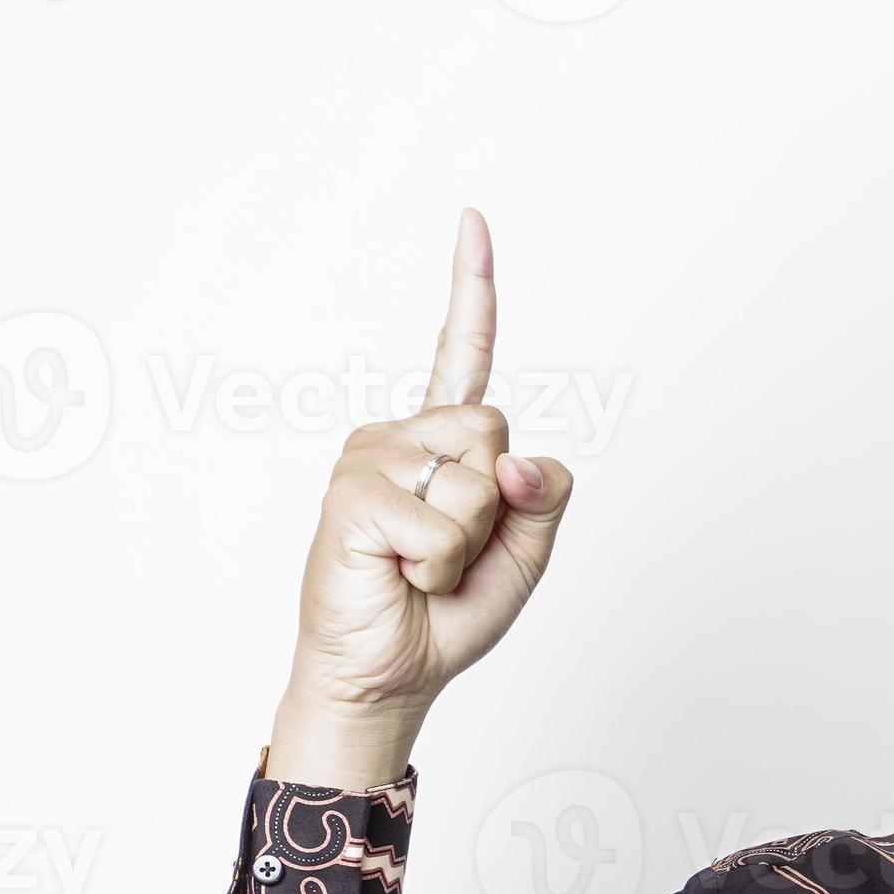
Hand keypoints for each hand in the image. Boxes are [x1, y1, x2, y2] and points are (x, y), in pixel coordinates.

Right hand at [266, 209, 574, 786]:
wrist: (388, 674)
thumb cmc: (445, 613)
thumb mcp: (523, 554)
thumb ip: (543, 496)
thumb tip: (514, 457)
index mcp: (441, 443)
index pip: (460, 354)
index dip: (471, 289)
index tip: (473, 220)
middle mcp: (400, 436)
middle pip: (495, 427)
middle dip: (496, 502)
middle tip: (453, 551)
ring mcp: (368, 459)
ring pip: (473, 474)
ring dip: (468, 539)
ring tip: (422, 565)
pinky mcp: (351, 496)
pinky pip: (440, 522)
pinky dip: (438, 566)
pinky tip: (401, 575)